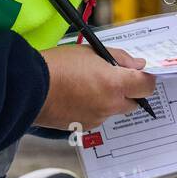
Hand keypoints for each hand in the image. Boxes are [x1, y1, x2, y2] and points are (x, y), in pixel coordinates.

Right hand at [36, 45, 156, 130]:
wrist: (30, 88)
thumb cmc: (58, 66)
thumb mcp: (91, 51)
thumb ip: (119, 58)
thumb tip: (137, 65)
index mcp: (115, 84)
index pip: (146, 86)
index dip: (146, 79)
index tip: (139, 74)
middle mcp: (110, 105)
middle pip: (133, 103)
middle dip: (128, 92)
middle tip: (112, 78)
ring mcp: (98, 118)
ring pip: (114, 110)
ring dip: (109, 100)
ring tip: (87, 85)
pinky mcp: (85, 126)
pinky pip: (98, 117)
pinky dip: (93, 108)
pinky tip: (77, 96)